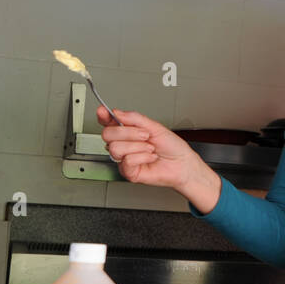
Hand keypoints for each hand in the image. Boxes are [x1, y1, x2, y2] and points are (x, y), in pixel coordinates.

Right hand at [97, 106, 220, 210]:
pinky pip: (127, 160)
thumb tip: (117, 112)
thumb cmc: (172, 147)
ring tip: (150, 148)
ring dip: (138, 146)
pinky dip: (143, 157)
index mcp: (128, 132)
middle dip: (128, 132)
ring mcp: (124, 159)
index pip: (109, 123)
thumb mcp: (154, 127)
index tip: (103, 111)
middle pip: (107, 134)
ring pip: (115, 148)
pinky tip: (150, 158)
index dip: (103, 116)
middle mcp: (123, 144)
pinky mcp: (128, 172)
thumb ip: (134, 118)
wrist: (182, 164)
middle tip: (145, 135)